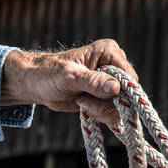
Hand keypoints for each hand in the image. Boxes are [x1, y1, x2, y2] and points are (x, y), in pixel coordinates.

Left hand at [0, 39, 137, 125]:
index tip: (99, 97)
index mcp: (110, 53)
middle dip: (106, 104)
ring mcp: (111, 83)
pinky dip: (99, 114)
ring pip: (121, 106)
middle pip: (128, 95)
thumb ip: (93, 82)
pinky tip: (83, 106)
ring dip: (100, 110)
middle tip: (84, 101)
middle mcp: (114, 66)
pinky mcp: (105, 97)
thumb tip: (115, 88)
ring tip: (81, 102)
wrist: (38, 85)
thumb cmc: (50, 74)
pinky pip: (113, 112)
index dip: (120, 93)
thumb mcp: (70, 77)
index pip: (130, 78)